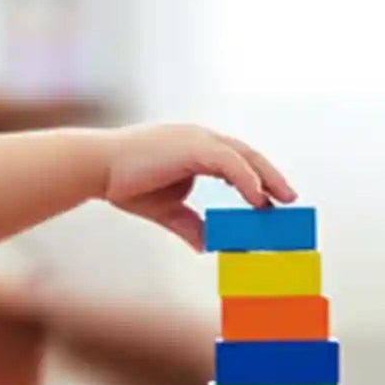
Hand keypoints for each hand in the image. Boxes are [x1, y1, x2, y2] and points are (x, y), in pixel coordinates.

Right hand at [100, 125, 297, 249]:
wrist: (95, 168)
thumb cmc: (124, 183)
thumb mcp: (167, 211)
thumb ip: (191, 226)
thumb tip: (209, 246)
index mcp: (195, 148)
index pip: (236, 161)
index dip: (256, 179)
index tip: (271, 200)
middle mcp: (200, 138)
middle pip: (247, 155)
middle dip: (270, 177)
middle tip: (290, 199)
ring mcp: (198, 139)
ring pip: (244, 157)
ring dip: (267, 179)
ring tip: (282, 200)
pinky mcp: (193, 146)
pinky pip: (230, 163)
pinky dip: (247, 180)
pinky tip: (257, 200)